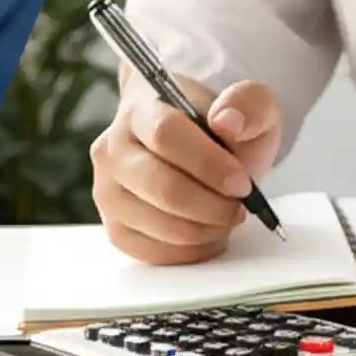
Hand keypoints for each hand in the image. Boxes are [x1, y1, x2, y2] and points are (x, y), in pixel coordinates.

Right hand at [91, 73, 281, 263]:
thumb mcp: (247, 104)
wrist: (194, 147)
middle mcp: (112, 151)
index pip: (165, 135)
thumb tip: (228, 122)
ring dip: (205, 230)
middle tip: (240, 207)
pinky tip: (208, 235)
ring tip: (226, 218)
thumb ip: (246, 104)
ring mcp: (108, 193)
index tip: (241, 182)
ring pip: (158, 225)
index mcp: (139, 110)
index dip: (208, 163)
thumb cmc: (218, 126)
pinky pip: (152, 251)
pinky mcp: (115, 228)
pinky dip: (189, 251)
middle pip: (160, 186)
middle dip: (211, 205)